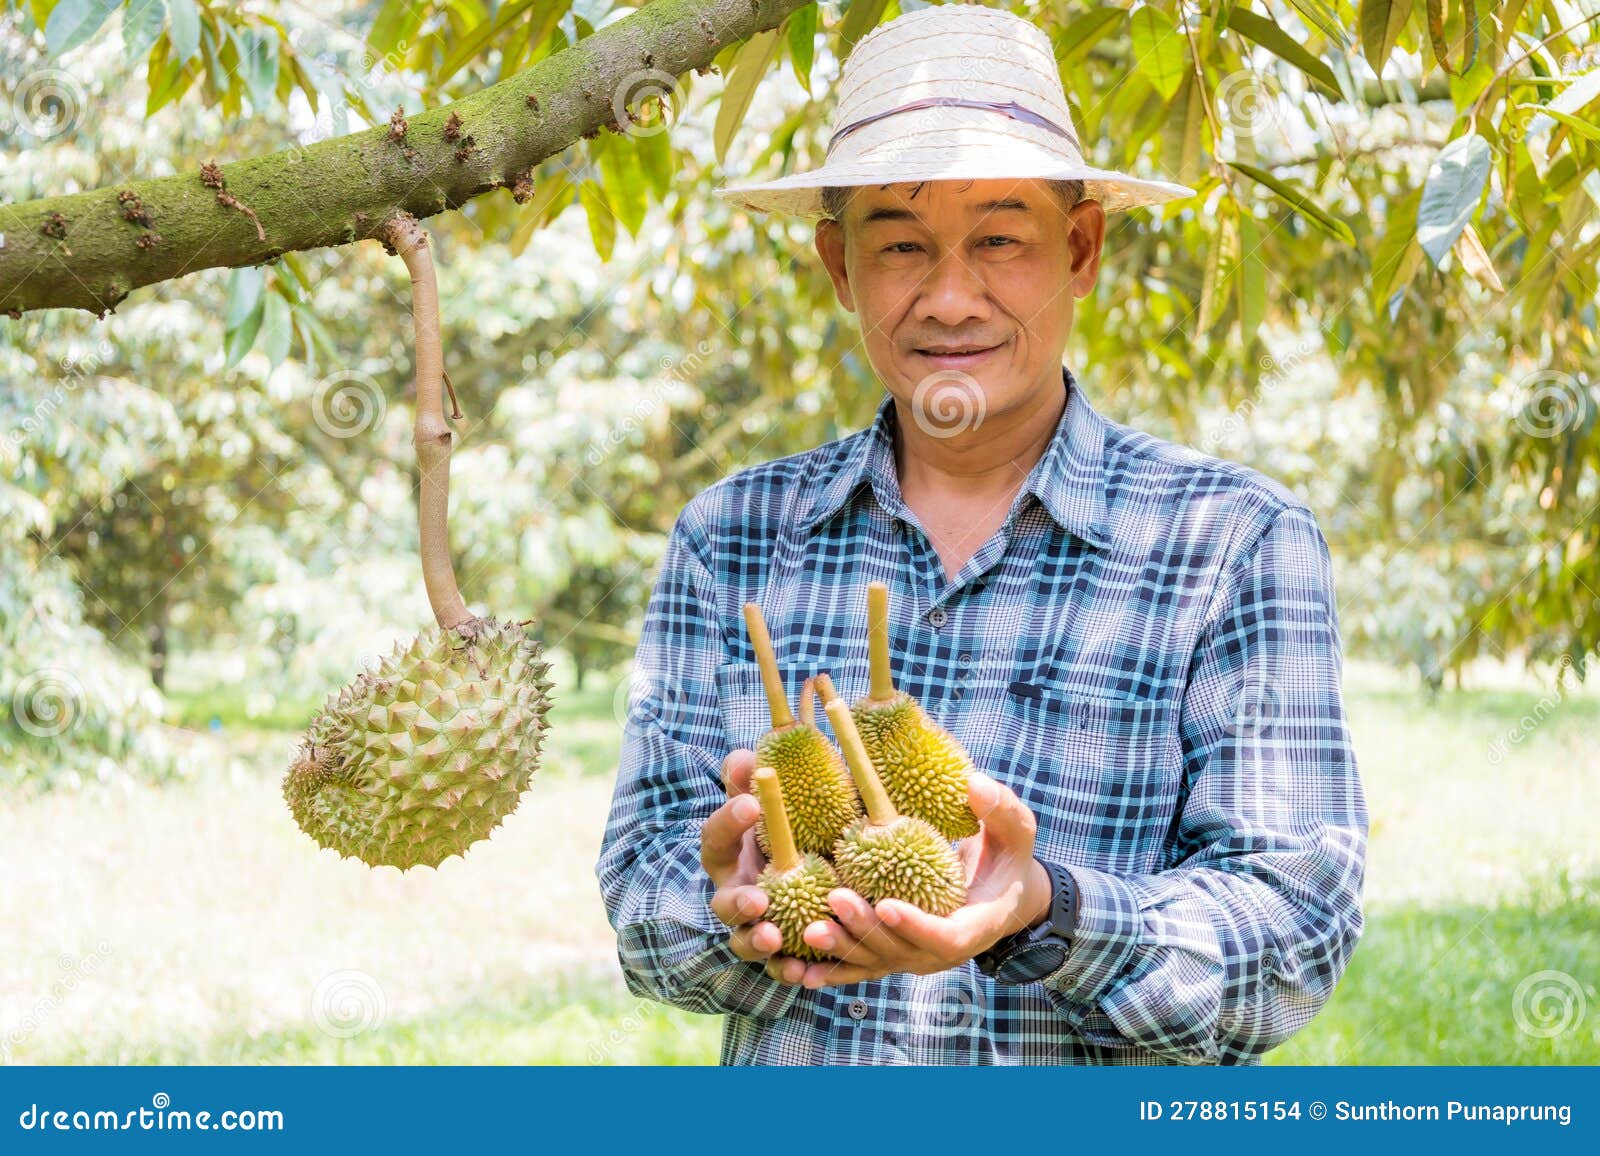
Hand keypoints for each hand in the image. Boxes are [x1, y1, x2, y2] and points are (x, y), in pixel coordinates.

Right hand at [700, 748, 809, 984]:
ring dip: (757, 943)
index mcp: (728, 854)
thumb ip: (753, 780)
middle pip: (724, 904)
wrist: (809, 873)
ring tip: (775, 939)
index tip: (752, 804)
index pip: (716, 838)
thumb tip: (746, 756)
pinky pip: (778, 970)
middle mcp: (736, 894)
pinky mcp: (780, 953)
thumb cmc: (781, 829)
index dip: (729, 821)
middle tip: (759, 900)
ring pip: (746, 942)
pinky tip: (806, 974)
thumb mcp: (767, 802)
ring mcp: (754, 927)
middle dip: (739, 904)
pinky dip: (789, 973)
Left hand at [785, 771, 1052, 988]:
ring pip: (876, 962)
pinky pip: (861, 967)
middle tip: (836, 899)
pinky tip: (798, 971)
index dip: (918, 927)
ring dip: (842, 949)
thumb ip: (1002, 810)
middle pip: (902, 952)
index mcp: (977, 925)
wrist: (1000, 893)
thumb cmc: (1008, 857)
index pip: (948, 937)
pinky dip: (831, 970)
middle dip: (868, 930)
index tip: (889, 905)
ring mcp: (916, 956)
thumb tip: (974, 785)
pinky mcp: (894, 955)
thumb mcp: (1017, 832)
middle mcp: (943, 951)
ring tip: (809, 930)